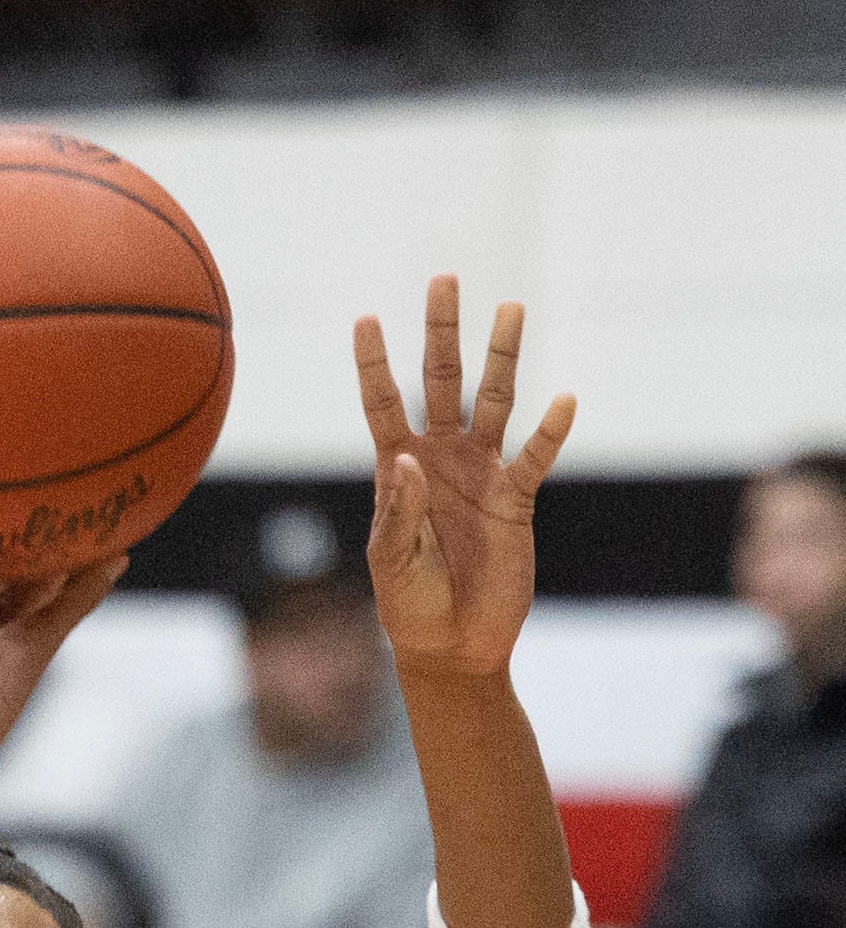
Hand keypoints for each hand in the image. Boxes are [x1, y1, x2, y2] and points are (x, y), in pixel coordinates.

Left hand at [353, 279, 573, 677]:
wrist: (453, 646)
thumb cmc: (409, 606)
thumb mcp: (391, 561)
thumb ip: (397, 510)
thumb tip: (405, 458)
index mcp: (398, 470)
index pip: (382, 405)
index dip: (373, 365)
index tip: (365, 320)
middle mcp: (440, 459)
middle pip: (442, 382)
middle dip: (442, 333)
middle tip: (445, 280)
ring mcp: (481, 472)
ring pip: (494, 400)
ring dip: (502, 356)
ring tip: (510, 309)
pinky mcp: (517, 497)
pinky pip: (537, 456)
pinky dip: (551, 431)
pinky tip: (563, 401)